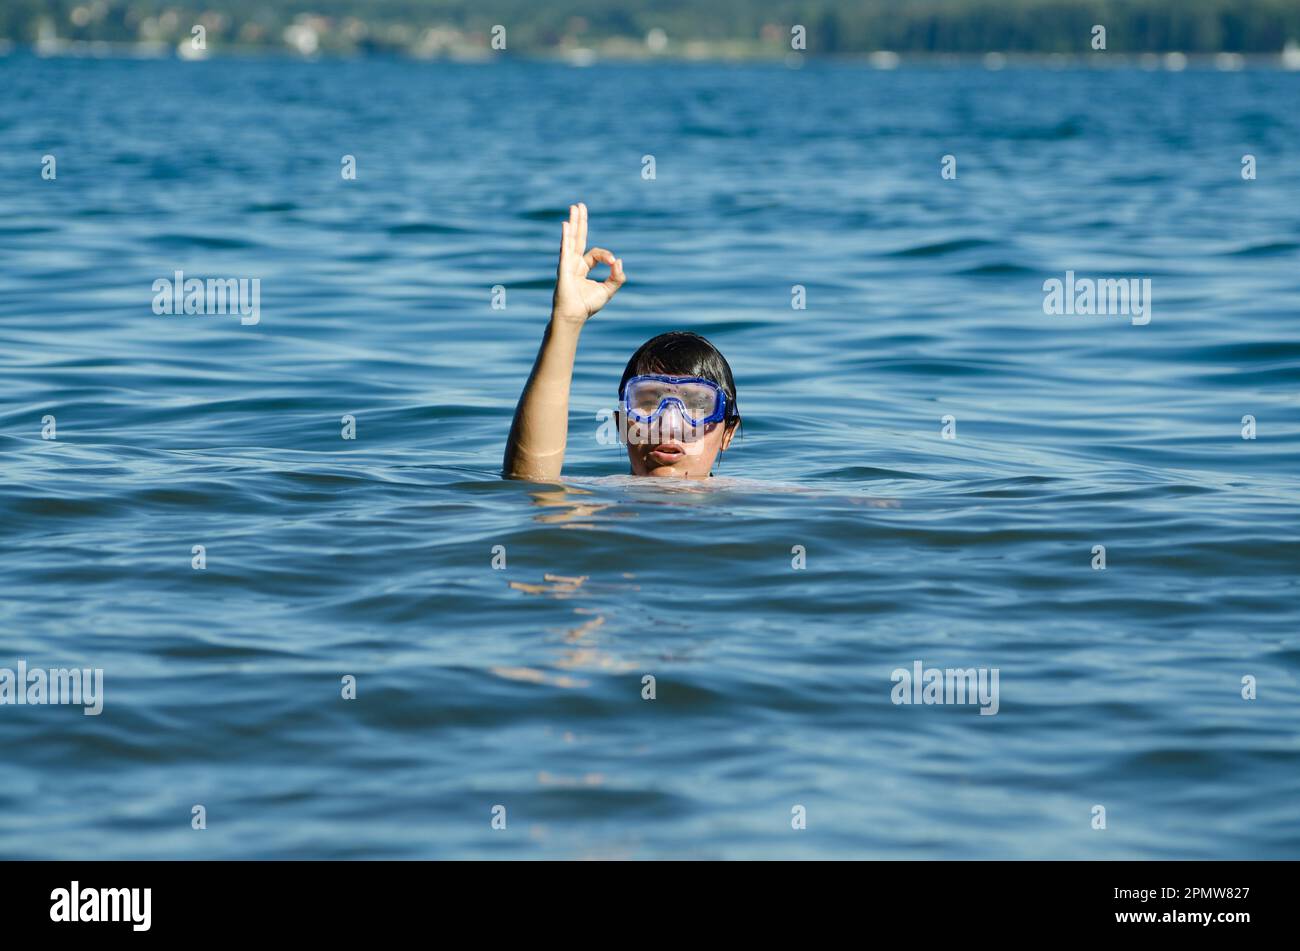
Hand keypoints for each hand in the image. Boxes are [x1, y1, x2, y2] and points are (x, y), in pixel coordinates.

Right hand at [551, 202, 625, 324]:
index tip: (613, 263)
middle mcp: (573, 263)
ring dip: (574, 222)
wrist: (574, 315)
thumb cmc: (587, 305)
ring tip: (575, 207)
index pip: (595, 253)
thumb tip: (619, 261)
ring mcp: (567, 263)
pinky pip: (565, 249)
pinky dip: (566, 237)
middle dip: (580, 222)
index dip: (606, 256)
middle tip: (580, 206)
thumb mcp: (608, 290)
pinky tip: (566, 225)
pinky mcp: (563, 267)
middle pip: (578, 238)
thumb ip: (617, 277)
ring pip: (571, 239)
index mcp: (583, 267)